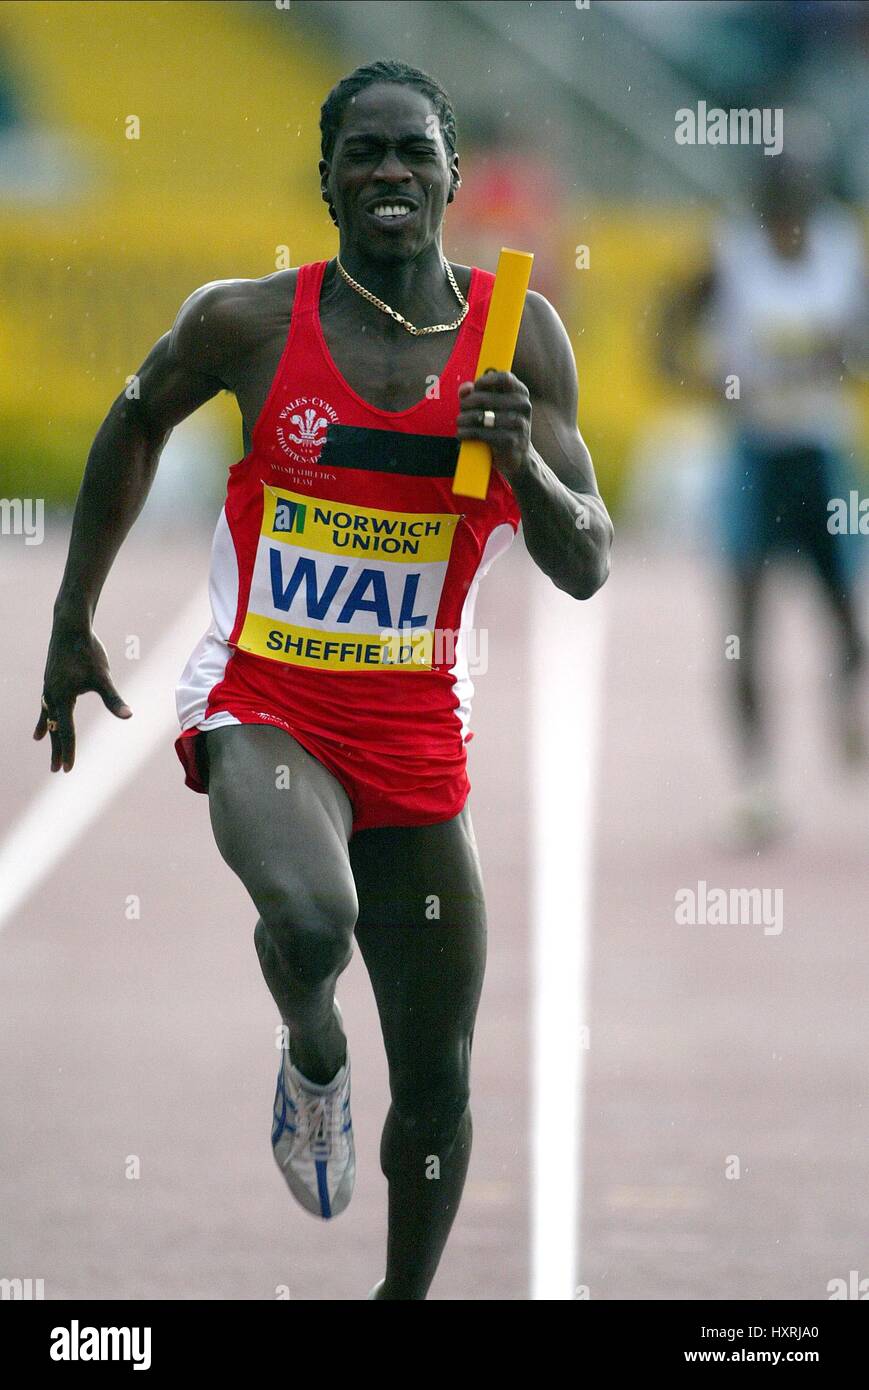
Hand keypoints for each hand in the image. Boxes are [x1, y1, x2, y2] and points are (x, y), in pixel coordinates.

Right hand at [34, 621, 131, 771]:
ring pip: (47, 714)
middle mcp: (51, 695)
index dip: (69, 752)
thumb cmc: (88, 652)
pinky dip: (44, 711)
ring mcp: (49, 687)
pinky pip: (45, 701)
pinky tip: (44, 713)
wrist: (71, 627)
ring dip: (48, 729)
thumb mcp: (103, 677)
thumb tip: (128, 716)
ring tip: (41, 741)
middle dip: (57, 749)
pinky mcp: (50, 678)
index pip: (66, 732)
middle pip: (54, 728)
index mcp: (62, 699)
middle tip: (57, 769)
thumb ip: (113, 699)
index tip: (67, 770)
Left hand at [456, 369, 531, 480]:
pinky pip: (482, 434)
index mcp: (520, 393)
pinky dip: (467, 433)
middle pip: (486, 397)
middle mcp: (523, 406)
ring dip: (464, 419)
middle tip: (461, 409)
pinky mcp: (510, 441)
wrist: (518, 459)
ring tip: (460, 422)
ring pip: (482, 416)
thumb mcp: (493, 408)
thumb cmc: (501, 428)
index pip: (503, 378)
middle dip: (468, 403)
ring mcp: (519, 424)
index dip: (484, 381)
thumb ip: (477, 394)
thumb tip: (465, 388)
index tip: (474, 388)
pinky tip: (461, 434)